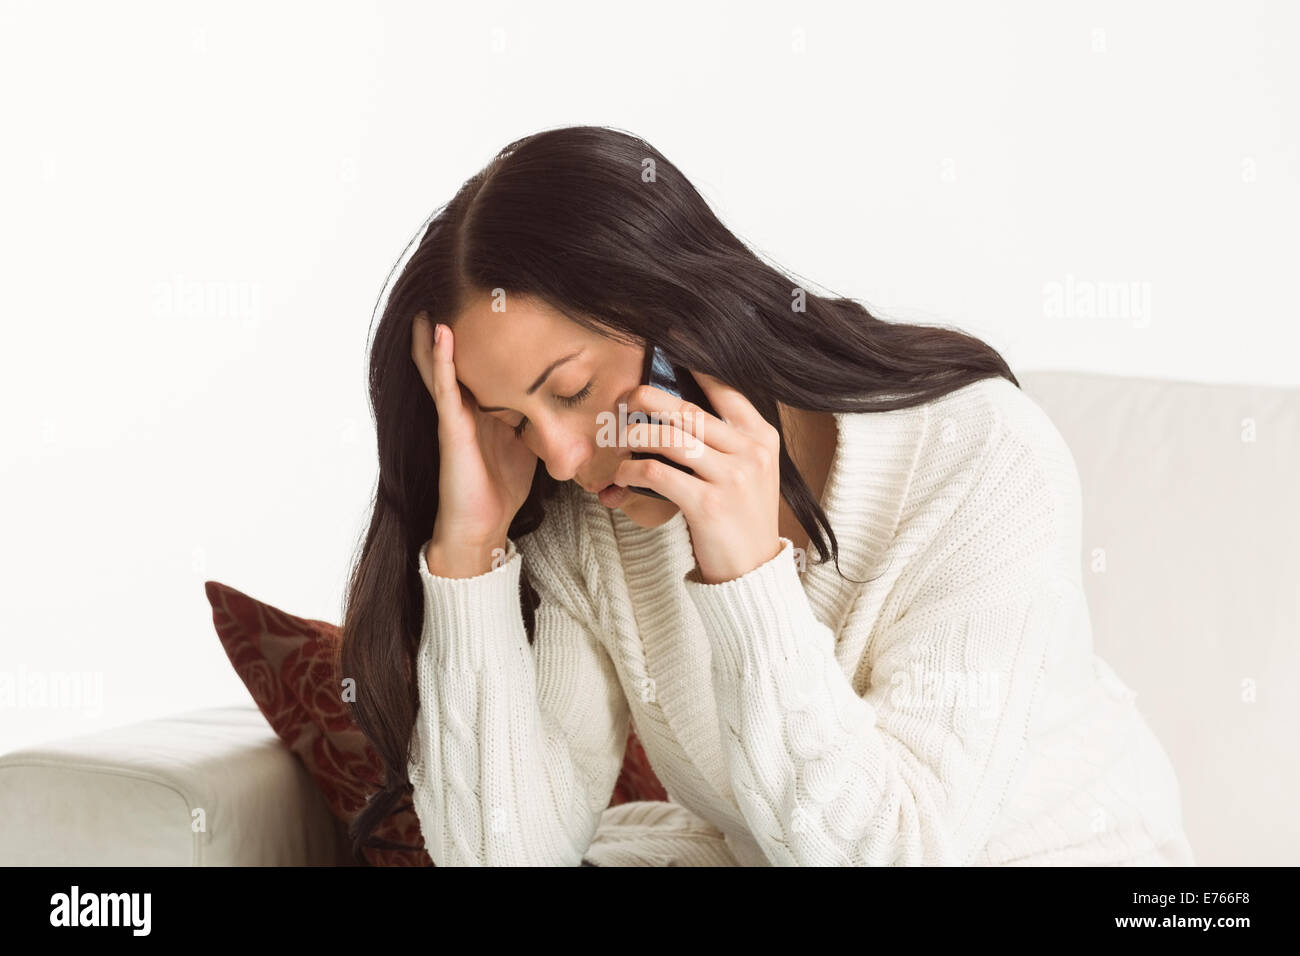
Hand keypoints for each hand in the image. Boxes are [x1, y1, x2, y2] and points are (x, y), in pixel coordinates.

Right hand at [411, 313, 538, 554]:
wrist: (482, 527)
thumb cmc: (501, 489)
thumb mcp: (528, 445)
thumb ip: (538, 421)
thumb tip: (571, 404)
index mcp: (481, 409)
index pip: (478, 365)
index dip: (480, 338)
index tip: (486, 303)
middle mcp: (464, 408)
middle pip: (452, 360)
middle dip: (449, 328)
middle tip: (449, 291)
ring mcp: (454, 416)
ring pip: (439, 366)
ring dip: (435, 335)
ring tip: (432, 301)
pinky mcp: (451, 428)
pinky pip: (444, 388)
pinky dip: (441, 360)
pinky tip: (442, 333)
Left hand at [613, 372, 781, 583]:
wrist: (753, 569)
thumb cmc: (741, 516)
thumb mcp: (748, 470)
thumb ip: (723, 440)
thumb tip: (672, 409)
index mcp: (761, 437)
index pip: (726, 389)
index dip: (695, 365)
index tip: (669, 343)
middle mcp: (751, 452)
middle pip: (690, 411)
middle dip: (650, 399)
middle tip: (626, 397)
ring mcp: (732, 478)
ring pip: (671, 438)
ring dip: (636, 437)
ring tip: (619, 443)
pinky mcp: (709, 505)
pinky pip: (659, 474)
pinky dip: (632, 470)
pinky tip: (622, 475)